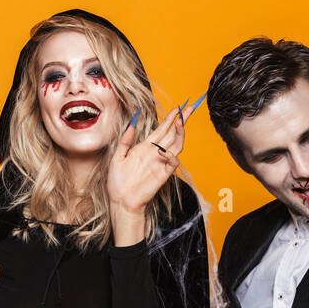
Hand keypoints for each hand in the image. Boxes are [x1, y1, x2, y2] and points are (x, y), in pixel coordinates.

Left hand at [106, 100, 197, 215]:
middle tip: (191, 107)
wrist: (120, 201)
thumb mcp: (117, 157)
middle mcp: (155, 153)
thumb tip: (131, 123)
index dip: (170, 118)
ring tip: (181, 121)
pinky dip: (170, 155)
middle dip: (182, 120)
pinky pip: (172, 162)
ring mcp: (161, 163)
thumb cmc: (118, 182)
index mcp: (145, 147)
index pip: (162, 129)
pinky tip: (162, 151)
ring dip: (180, 132)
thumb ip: (125, 140)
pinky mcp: (163, 174)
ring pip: (176, 144)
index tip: (178, 107)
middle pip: (173, 133)